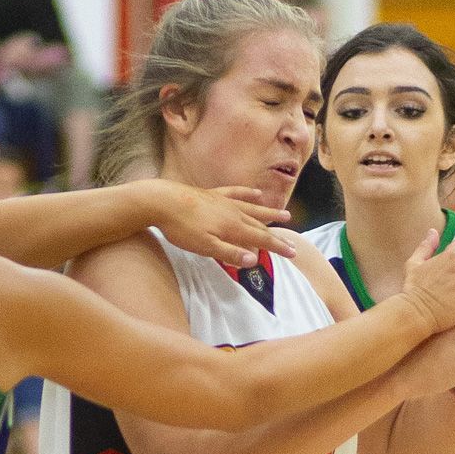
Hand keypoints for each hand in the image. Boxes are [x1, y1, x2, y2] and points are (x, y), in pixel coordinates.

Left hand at [146, 181, 296, 265]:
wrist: (161, 201)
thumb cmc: (181, 228)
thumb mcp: (205, 247)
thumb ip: (230, 253)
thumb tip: (254, 260)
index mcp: (233, 227)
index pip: (261, 239)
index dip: (277, 246)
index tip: (293, 253)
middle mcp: (233, 212)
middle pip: (260, 224)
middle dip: (276, 234)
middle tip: (293, 241)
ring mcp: (223, 201)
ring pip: (252, 207)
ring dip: (268, 212)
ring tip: (285, 213)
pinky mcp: (212, 194)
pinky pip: (235, 193)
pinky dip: (247, 194)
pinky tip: (255, 193)